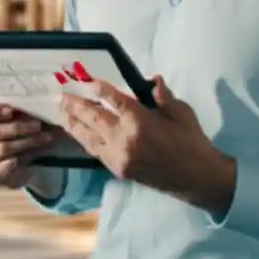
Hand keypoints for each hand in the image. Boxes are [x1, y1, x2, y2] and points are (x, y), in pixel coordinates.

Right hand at [0, 98, 58, 188]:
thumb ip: (14, 105)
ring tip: (44, 137)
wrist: (11, 156)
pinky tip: (32, 154)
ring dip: (26, 143)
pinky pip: (4, 168)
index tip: (13, 109)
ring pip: (2, 149)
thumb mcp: (10, 112)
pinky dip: (20, 160)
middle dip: (18, 127)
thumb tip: (34, 98)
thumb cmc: (10, 125)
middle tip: (38, 124)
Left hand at [60, 76, 236, 214]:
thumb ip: (163, 96)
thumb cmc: (191, 141)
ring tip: (62, 113)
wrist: (196, 178)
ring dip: (73, 124)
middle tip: (61, 96)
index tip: (85, 80)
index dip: (97, 88)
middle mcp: (125, 138)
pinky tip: (78, 133)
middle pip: (93, 118)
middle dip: (75, 105)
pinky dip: (84, 140)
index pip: (113, 99)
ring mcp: (119, 156)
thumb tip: (152, 80)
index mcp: (141, 121)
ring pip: (88, 137)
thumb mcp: (182, 113)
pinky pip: (95, 152)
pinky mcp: (118, 170)